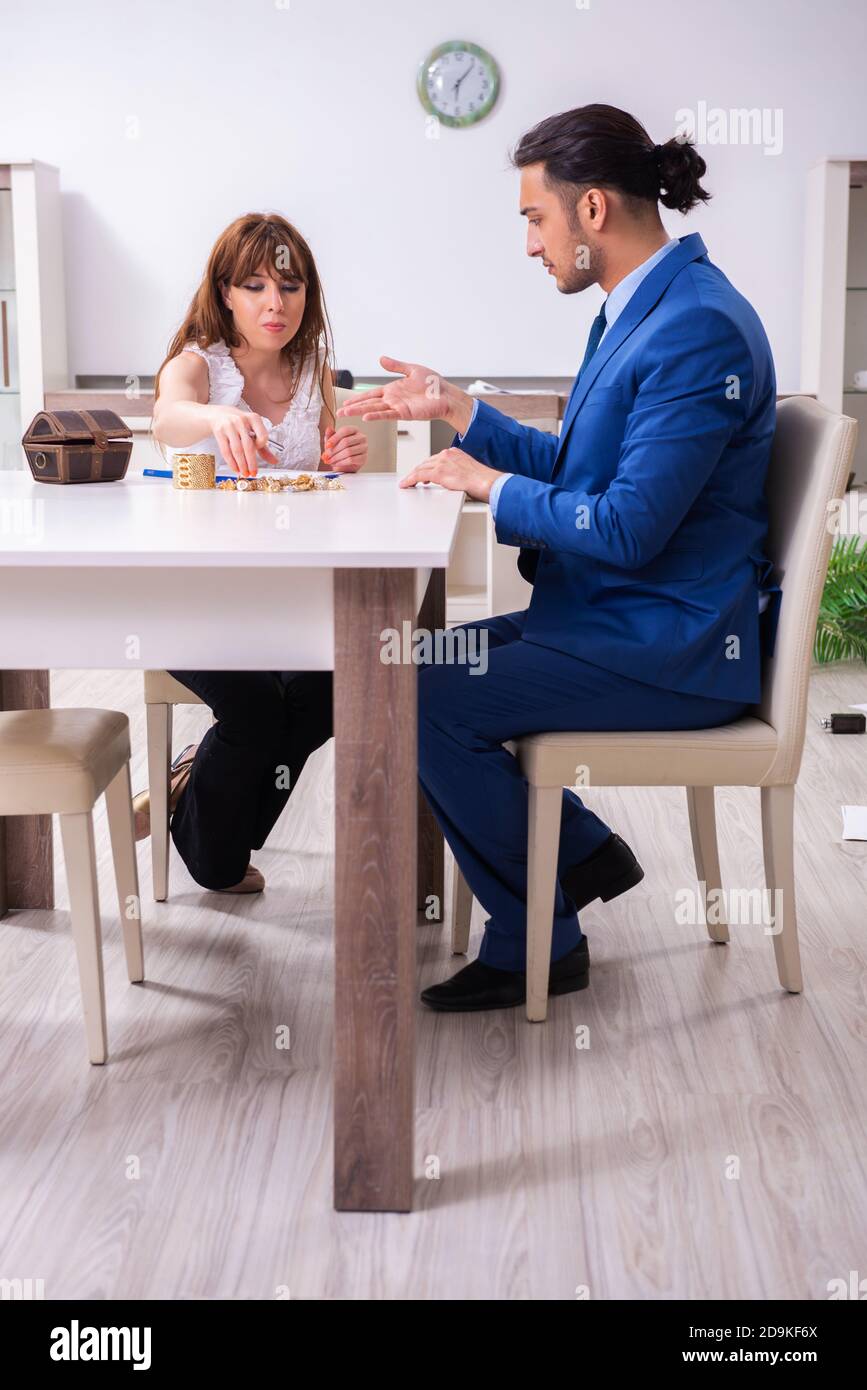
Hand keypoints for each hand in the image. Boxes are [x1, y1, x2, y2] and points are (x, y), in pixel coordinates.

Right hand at [208, 405, 278, 476]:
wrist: (217, 414)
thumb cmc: (239, 424)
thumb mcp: (252, 430)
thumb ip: (263, 446)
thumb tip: (274, 461)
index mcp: (253, 418)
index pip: (262, 435)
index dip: (262, 445)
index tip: (258, 451)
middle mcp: (241, 420)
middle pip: (248, 445)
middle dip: (251, 463)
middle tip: (253, 473)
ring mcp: (229, 426)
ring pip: (237, 449)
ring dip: (242, 465)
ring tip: (245, 473)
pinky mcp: (219, 432)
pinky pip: (226, 450)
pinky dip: (231, 462)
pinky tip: (235, 469)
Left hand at [321, 424, 366, 472]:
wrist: (346, 464)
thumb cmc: (340, 450)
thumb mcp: (333, 442)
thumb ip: (330, 435)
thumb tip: (328, 429)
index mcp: (354, 430)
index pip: (345, 430)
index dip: (335, 438)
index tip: (327, 445)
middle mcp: (362, 437)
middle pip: (346, 442)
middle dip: (334, 450)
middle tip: (326, 455)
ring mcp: (364, 448)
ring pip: (348, 452)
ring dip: (336, 457)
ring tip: (329, 460)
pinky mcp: (364, 458)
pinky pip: (351, 460)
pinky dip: (341, 462)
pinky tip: (335, 463)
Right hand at [336, 355, 471, 431]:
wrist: (447, 395)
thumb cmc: (433, 384)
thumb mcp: (412, 370)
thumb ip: (396, 366)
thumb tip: (382, 359)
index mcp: (392, 389)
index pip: (371, 394)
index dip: (358, 398)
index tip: (345, 402)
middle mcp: (392, 399)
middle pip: (368, 403)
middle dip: (353, 408)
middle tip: (339, 413)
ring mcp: (397, 407)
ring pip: (374, 409)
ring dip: (359, 412)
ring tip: (346, 415)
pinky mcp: (405, 413)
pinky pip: (388, 415)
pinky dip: (376, 416)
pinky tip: (366, 417)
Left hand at [399, 447, 503, 502]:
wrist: (487, 482)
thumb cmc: (483, 481)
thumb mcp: (468, 472)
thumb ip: (457, 473)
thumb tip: (452, 481)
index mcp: (455, 453)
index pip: (436, 459)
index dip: (427, 467)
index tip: (422, 474)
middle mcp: (448, 454)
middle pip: (426, 462)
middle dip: (418, 471)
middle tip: (411, 479)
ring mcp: (442, 462)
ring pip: (420, 468)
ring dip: (412, 476)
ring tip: (407, 483)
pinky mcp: (438, 472)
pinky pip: (419, 475)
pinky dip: (410, 480)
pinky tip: (406, 485)